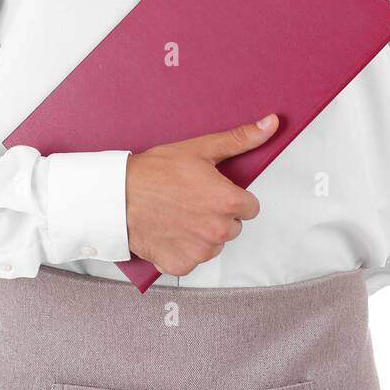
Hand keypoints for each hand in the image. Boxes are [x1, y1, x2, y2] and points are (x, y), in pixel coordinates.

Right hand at [124, 114, 275, 277]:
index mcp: (228, 202)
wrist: (118, 195)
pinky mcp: (181, 265)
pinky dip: (183, 249)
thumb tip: (271, 124)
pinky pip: (193, 259)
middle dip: (218, 215)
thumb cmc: (156, 171)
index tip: (212, 190)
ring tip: (179, 214)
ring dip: (202, 233)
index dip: (232, 197)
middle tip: (192, 199)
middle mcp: (218, 231)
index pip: (250, 207)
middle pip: (233, 226)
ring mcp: (200, 251)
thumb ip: (240, 139)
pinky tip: (170, 230)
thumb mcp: (201, 148)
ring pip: (214, 244)